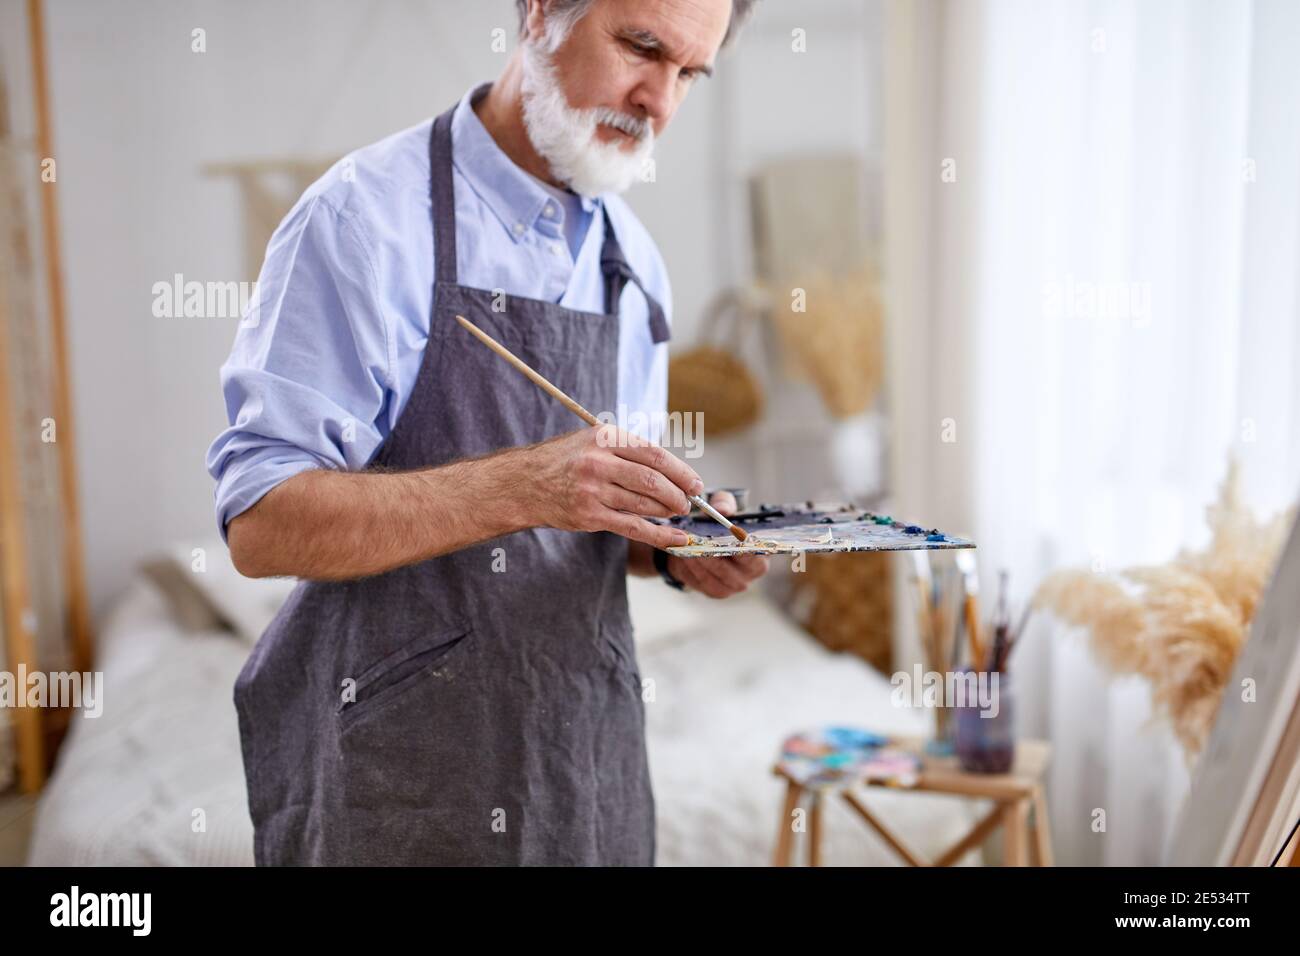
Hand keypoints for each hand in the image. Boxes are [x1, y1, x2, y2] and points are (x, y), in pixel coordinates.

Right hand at [524, 424, 700, 550]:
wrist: (525, 483)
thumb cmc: (565, 461)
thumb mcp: (592, 440)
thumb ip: (627, 450)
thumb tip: (672, 470)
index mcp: (605, 438)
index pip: (654, 455)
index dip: (680, 471)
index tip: (695, 484)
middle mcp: (599, 462)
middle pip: (653, 480)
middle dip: (678, 494)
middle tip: (688, 503)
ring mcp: (593, 490)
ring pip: (644, 504)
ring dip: (667, 512)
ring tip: (676, 514)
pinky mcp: (589, 515)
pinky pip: (632, 527)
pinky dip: (659, 535)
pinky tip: (676, 539)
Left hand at [665, 490, 769, 598]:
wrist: (706, 541)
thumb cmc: (722, 523)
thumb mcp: (723, 506)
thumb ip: (724, 504)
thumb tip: (722, 511)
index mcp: (761, 555)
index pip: (754, 554)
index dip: (740, 546)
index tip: (726, 535)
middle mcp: (750, 575)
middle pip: (730, 568)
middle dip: (712, 554)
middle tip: (698, 541)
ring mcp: (733, 586)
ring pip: (713, 575)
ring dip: (698, 561)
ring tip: (687, 547)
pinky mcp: (716, 592)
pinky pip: (701, 582)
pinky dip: (691, 570)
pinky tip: (684, 557)